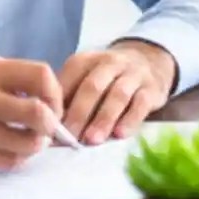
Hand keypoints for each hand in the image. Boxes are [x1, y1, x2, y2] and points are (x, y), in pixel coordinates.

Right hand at [0, 57, 63, 175]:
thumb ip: (7, 80)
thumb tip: (50, 96)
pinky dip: (15, 158)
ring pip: (29, 142)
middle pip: (39, 112)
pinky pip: (10, 161)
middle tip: (48, 128)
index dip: (54, 92)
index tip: (52, 103)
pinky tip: (5, 150)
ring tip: (27, 140)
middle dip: (52, 125)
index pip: (39, 74)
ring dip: (35, 144)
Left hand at [59, 40, 176, 144]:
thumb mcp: (86, 75)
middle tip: (69, 136)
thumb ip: (69, 95)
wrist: (149, 60)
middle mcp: (110, 63)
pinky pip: (141, 103)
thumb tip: (48, 124)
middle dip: (79, 112)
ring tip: (92, 140)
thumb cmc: (108, 77)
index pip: (70, 76)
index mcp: (87, 59)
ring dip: (103, 118)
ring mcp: (133, 74)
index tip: (49, 124)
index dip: (58, 100)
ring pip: (117, 95)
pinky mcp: (151, 89)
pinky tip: (120, 134)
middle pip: (92, 86)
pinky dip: (130, 119)